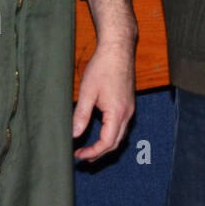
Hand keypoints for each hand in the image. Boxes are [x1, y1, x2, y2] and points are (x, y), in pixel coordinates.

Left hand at [73, 38, 135, 161]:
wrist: (118, 49)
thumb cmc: (103, 67)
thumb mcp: (87, 91)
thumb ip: (81, 115)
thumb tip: (74, 134)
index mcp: (117, 112)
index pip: (107, 143)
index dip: (92, 152)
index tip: (79, 155)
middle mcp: (127, 113)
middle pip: (116, 143)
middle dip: (99, 153)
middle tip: (82, 157)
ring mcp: (130, 108)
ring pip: (121, 135)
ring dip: (106, 145)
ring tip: (90, 149)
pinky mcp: (128, 103)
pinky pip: (122, 125)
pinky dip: (111, 134)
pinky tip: (101, 131)